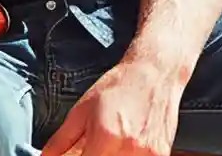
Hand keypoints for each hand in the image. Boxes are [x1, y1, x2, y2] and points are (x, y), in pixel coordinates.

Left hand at [42, 59, 183, 155]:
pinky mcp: (160, 155)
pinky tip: (124, 145)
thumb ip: (61, 141)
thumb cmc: (118, 87)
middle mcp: (128, 149)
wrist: (154, 73)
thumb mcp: (81, 111)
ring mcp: (147, 155)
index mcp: (105, 137)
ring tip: (108, 144)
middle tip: (92, 149)